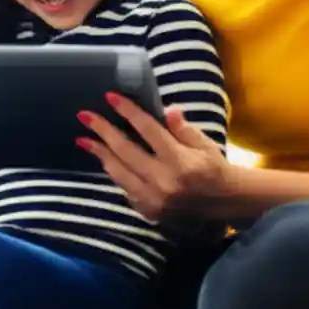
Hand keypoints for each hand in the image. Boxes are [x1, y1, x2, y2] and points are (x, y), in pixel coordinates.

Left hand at [75, 93, 229, 221]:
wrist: (224, 203)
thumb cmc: (213, 167)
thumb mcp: (204, 143)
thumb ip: (183, 128)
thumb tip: (168, 110)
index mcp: (180, 160)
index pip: (148, 130)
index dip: (128, 111)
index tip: (110, 97)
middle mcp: (163, 181)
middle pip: (125, 151)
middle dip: (103, 131)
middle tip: (84, 116)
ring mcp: (153, 199)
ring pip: (119, 172)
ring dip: (100, 154)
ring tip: (83, 139)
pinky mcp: (148, 211)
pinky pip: (125, 188)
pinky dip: (114, 172)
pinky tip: (104, 160)